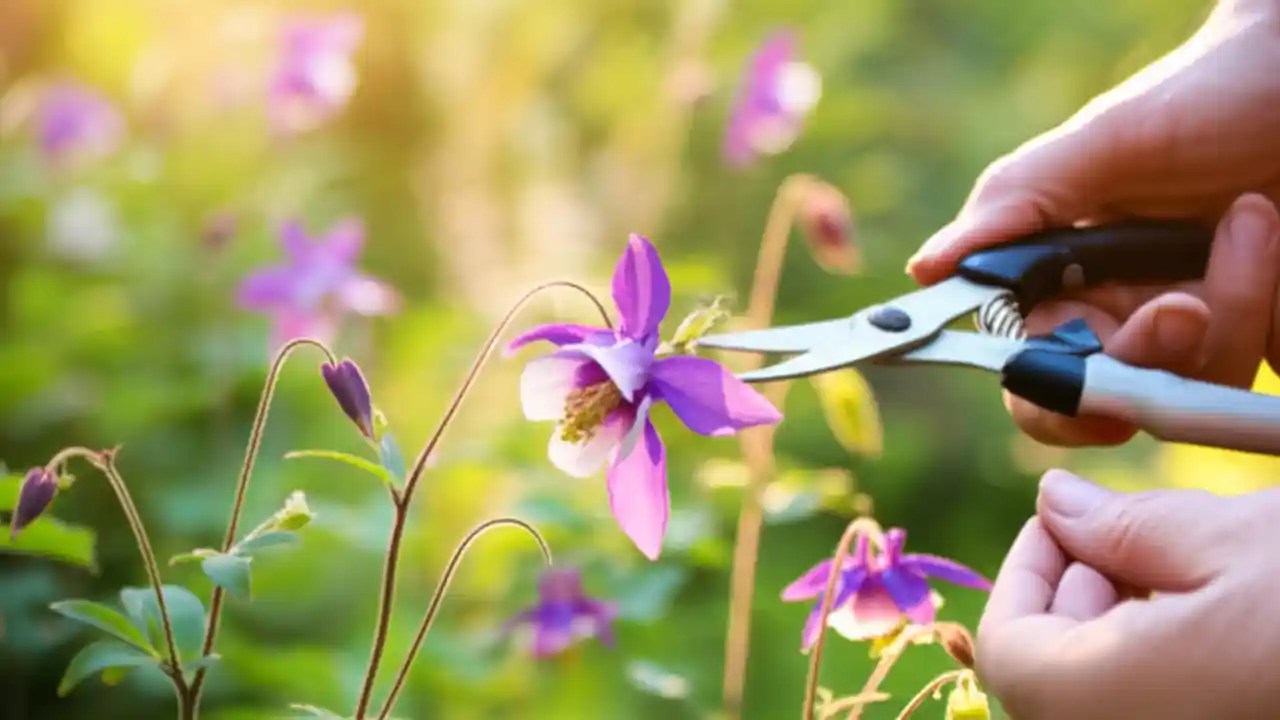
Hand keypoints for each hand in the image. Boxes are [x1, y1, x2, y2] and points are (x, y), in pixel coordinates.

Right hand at [906, 0, 1279, 445]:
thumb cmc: (1208, 91)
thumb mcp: (1105, 141)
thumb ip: (1016, 202)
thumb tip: (924, 268)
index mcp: (1065, 276)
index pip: (1033, 368)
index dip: (1054, 392)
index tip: (1088, 388)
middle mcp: (1124, 308)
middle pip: (1117, 392)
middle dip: (1150, 357)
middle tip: (1185, 305)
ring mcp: (1199, 325)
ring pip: (1194, 383)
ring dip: (1232, 306)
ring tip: (1251, 220)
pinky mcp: (1263, 328)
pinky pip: (1261, 363)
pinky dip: (1266, 308)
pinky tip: (1267, 237)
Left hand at [977, 470, 1279, 718]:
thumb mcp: (1233, 543)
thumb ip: (1123, 526)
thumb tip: (1056, 500)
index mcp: (1099, 706)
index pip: (1005, 651)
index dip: (1025, 573)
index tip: (1062, 517)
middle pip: (1057, 678)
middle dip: (1083, 596)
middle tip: (1136, 535)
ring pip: (1108, 695)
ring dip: (1130, 630)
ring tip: (1194, 568)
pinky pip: (1158, 706)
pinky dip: (1168, 664)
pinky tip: (1218, 615)